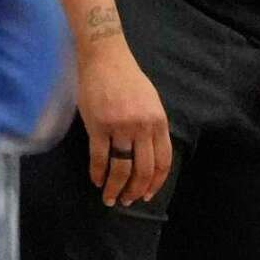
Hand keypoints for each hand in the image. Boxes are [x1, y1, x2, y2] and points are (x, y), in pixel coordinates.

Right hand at [77, 40, 172, 206]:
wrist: (104, 57)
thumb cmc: (127, 78)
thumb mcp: (150, 101)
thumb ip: (153, 126)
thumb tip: (150, 154)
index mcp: (158, 121)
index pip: (163, 161)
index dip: (155, 182)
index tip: (147, 195)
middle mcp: (142, 127)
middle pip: (143, 170)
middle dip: (135, 191)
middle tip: (127, 202)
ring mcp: (120, 127)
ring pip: (121, 168)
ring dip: (116, 188)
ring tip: (110, 198)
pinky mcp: (98, 125)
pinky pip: (99, 158)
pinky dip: (97, 174)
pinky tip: (96, 181)